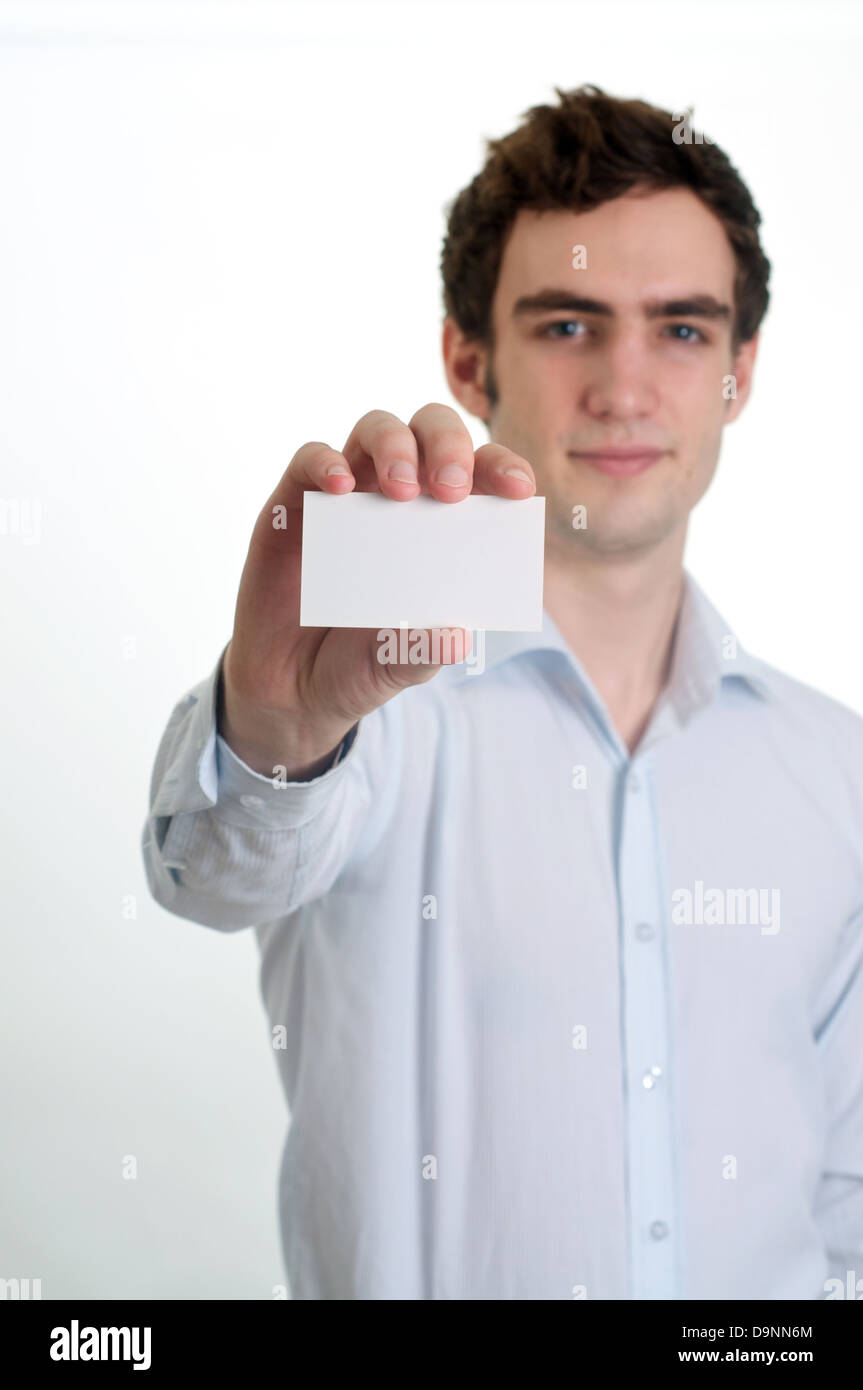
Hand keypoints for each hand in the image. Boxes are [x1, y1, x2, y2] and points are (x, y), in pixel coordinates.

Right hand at [219, 403, 535, 777]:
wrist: (292, 691)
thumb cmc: (360, 664)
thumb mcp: (400, 665)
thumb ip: (425, 652)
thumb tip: (455, 636)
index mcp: (443, 526)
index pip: (482, 475)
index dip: (503, 469)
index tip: (519, 491)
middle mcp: (399, 498)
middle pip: (431, 432)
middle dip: (449, 447)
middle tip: (450, 490)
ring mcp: (348, 496)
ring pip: (376, 430)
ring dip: (394, 447)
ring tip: (399, 491)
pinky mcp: (294, 504)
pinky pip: (309, 460)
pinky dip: (324, 463)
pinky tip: (339, 487)